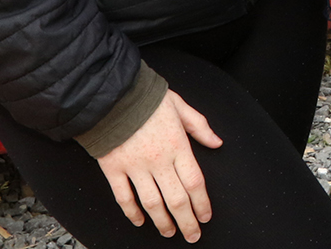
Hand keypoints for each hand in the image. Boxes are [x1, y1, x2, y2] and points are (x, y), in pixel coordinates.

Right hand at [95, 89, 222, 240]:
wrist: (113, 96)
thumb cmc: (149, 99)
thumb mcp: (181, 107)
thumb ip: (200, 127)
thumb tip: (217, 143)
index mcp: (178, 146)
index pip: (195, 182)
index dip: (202, 203)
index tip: (206, 217)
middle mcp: (158, 161)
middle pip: (176, 199)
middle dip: (186, 221)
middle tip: (192, 236)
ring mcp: (135, 167)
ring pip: (151, 203)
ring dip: (162, 221)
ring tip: (170, 232)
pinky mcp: (113, 170)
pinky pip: (123, 197)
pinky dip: (132, 212)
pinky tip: (140, 221)